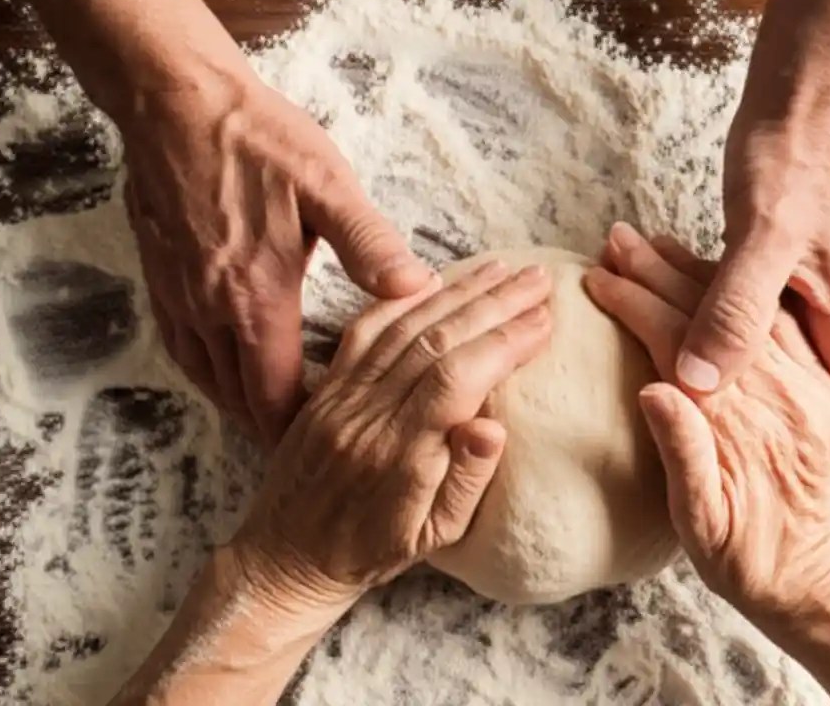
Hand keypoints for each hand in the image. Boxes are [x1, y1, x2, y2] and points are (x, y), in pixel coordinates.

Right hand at [122, 73, 430, 445]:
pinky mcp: (160, 279)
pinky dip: (209, 374)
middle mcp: (209, 312)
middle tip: (311, 449)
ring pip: (207, 380)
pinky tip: (228, 370)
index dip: (303, 432)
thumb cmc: (255, 140)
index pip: (277, 397)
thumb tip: (417, 287)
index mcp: (255, 300)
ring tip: (276, 423)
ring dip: (242, 406)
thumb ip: (369, 243)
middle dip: (275, 430)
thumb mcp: (325, 186)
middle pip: (240, 400)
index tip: (331, 450)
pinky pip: (182, 349)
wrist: (172, 101)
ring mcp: (179, 298)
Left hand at [231, 262, 551, 609]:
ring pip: (404, 326)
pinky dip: (403, 298)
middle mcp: (367, 417)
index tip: (543, 320)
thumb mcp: (431, 538)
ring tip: (502, 270)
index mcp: (399, 457)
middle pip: (437, 340)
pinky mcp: (325, 387)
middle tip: (538, 279)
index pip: (458, 379)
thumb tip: (493, 426)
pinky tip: (435, 279)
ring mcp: (342, 397)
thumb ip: (464, 482)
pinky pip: (364, 329)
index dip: (504, 343)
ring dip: (458, 291)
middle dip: (493, 303)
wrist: (286, 558)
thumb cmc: (369, 553)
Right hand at [589, 227, 829, 616]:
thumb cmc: (754, 563)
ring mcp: (808, 386)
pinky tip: (707, 273)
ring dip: (694, 272)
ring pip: (745, 307)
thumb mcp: (707, 528)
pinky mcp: (820, 386)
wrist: (822, 580)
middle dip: (658, 272)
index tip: (600, 279)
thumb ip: (685, 457)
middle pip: (713, 313)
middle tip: (614, 241)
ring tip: (650, 244)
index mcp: (746, 422)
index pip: (682, 338)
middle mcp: (783, 394)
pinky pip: (777, 322)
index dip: (637, 303)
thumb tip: (654, 391)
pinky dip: (738, 293)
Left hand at [677, 107, 829, 476]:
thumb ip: (736, 311)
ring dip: (736, 383)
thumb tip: (699, 384)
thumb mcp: (765, 237)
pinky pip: (749, 325)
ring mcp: (809, 295)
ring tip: (707, 423)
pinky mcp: (780, 272)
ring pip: (775, 361)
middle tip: (746, 471)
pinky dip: (713, 340)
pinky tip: (678, 350)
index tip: (815, 509)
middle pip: (814, 393)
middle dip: (777, 430)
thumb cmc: (794, 161)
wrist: (799, 99)